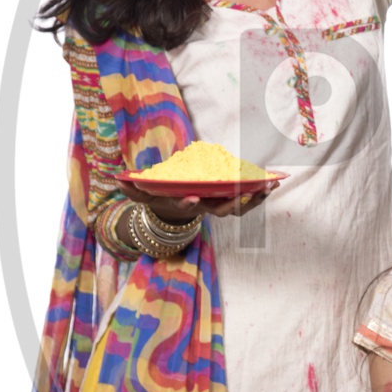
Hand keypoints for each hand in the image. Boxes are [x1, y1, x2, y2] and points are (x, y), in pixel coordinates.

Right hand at [118, 180, 271, 221]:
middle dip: (233, 203)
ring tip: (268, 187)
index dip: (188, 203)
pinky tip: (272, 184)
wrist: (178, 207)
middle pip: (221, 210)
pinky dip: (260, 195)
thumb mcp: (146, 196)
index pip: (186, 206)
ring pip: (239, 209)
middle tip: (244, 193)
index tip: (191, 196)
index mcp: (184, 204)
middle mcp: (204, 209)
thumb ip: (134, 190)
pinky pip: (249, 203)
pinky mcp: (231, 203)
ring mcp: (219, 207)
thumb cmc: (163, 198)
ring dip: (254, 200)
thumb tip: (119, 181)